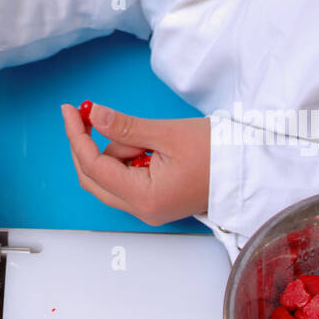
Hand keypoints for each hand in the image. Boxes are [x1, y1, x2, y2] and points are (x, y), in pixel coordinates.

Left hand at [60, 102, 210, 225]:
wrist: (249, 169)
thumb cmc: (217, 153)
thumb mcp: (167, 133)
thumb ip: (126, 127)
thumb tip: (94, 115)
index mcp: (144, 197)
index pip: (94, 166)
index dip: (77, 136)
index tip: (69, 109)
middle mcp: (142, 209)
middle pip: (94, 177)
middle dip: (88, 143)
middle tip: (89, 113)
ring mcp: (148, 207)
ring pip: (109, 176)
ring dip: (117, 149)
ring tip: (151, 137)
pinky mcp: (154, 199)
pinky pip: (125, 176)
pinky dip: (127, 156)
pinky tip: (148, 146)